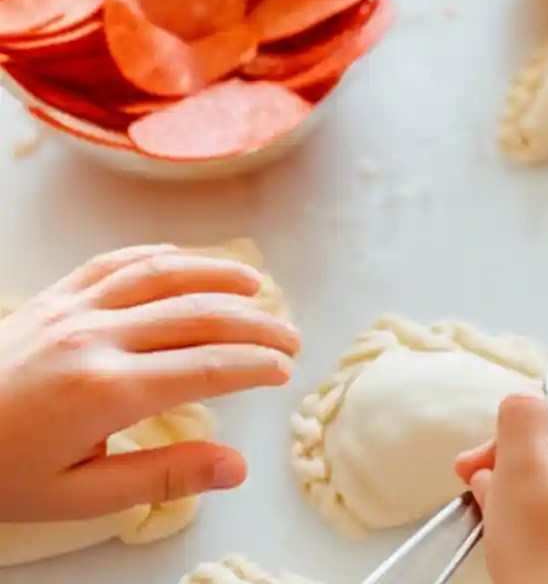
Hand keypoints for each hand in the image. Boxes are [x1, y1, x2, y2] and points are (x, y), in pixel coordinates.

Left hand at [0, 245, 299, 522]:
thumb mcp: (79, 497)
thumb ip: (162, 477)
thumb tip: (236, 467)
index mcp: (105, 391)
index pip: (205, 367)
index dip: (254, 366)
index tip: (285, 372)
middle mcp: (94, 338)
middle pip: (197, 315)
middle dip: (254, 325)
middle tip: (290, 338)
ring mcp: (70, 310)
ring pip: (161, 276)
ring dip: (216, 275)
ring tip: (257, 287)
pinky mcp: (50, 299)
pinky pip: (113, 263)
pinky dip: (158, 256)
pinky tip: (185, 260)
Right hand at [454, 395, 547, 583]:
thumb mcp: (521, 472)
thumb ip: (521, 422)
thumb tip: (524, 395)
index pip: (539, 425)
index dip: (497, 447)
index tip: (468, 474)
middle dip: (508, 480)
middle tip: (484, 508)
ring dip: (523, 509)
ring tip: (505, 537)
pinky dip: (544, 537)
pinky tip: (529, 556)